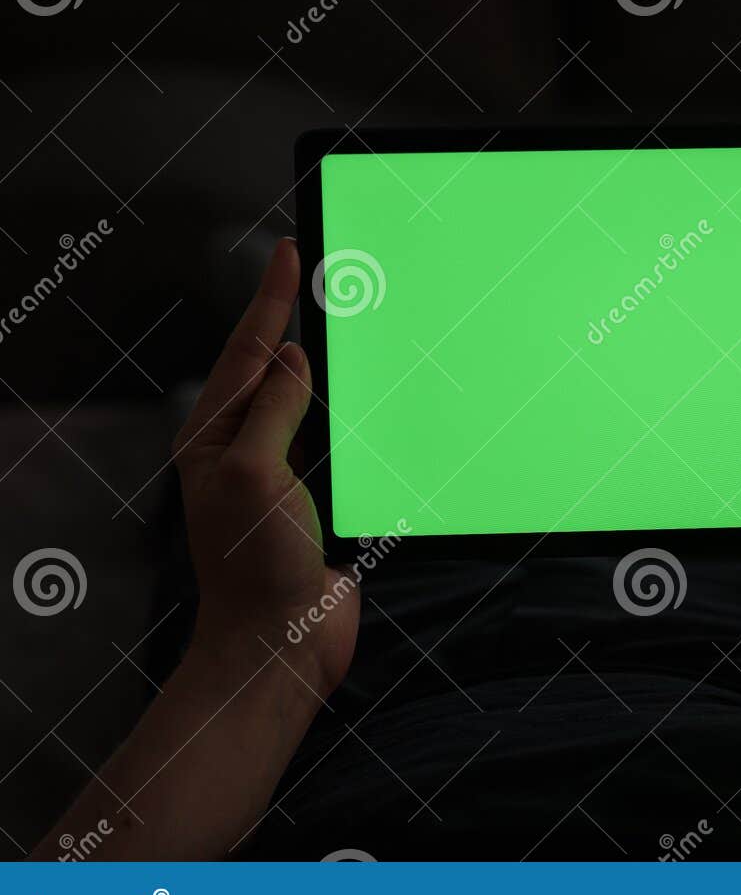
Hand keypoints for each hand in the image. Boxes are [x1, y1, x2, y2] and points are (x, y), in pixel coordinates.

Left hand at [172, 238, 357, 694]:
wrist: (282, 642)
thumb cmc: (253, 564)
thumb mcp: (253, 472)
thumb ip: (272, 409)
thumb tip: (291, 359)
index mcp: (213, 438)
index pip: (245, 353)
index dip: (270, 300)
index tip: (289, 251)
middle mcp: (244, 451)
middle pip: (274, 372)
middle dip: (295, 323)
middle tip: (320, 273)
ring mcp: (281, 478)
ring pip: (310, 407)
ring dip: (330, 370)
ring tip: (347, 323)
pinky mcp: (317, 504)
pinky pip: (339, 447)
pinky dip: (356, 418)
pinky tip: (374, 401)